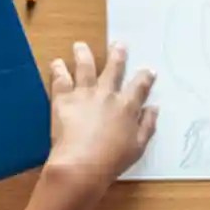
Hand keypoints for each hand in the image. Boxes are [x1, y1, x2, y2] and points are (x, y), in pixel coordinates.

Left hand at [46, 42, 157, 181]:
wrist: (80, 165)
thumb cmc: (111, 160)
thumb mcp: (138, 147)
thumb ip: (147, 126)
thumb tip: (153, 109)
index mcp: (126, 107)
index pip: (139, 86)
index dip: (145, 76)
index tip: (148, 70)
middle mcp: (106, 95)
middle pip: (113, 69)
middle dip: (117, 55)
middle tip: (118, 44)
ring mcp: (84, 94)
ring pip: (85, 67)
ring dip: (83, 54)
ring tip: (80, 45)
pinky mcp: (63, 99)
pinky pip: (60, 79)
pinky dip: (58, 69)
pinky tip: (56, 63)